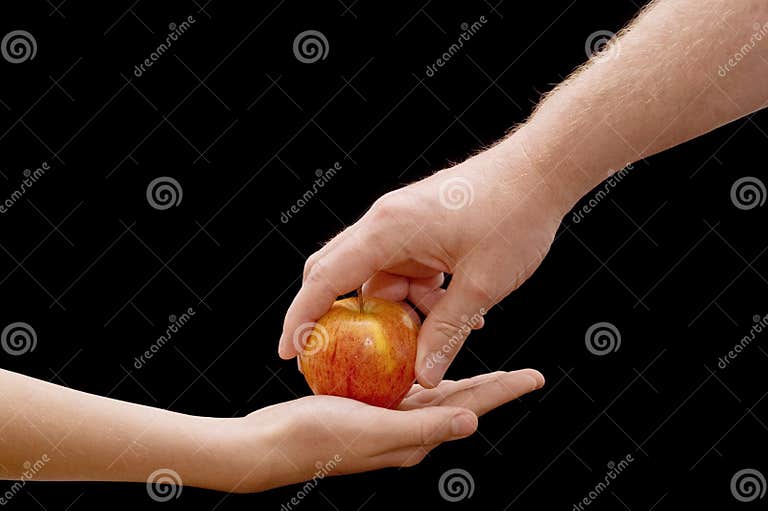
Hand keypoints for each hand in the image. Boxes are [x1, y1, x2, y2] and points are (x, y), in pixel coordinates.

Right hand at [217, 369, 543, 492]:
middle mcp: (407, 427)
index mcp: (415, 437)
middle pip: (459, 398)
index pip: (469, 409)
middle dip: (492, 384)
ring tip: (479, 350)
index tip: (536, 376)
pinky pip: (401, 377)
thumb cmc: (315, 439)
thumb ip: (420, 428)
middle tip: (522, 368)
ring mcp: (386, 414)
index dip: (503, 392)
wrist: (268, 445)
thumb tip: (472, 421)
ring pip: (433, 386)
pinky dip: (417, 360)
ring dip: (458, 369)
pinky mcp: (365, 401)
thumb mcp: (370, 432)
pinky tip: (419, 343)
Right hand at [279, 136, 569, 386]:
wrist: (541, 170)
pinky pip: (405, 270)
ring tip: (442, 332)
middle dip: (341, 318)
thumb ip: (447, 331)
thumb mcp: (483, 284)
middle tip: (339, 357)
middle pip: (340, 273)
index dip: (301, 317)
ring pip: (380, 279)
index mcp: (387, 229)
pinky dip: (421, 295)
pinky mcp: (420, 228)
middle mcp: (385, 223)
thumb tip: (423, 376)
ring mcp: (402, 224)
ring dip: (401, 311)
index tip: (287, 351)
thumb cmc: (513, 217)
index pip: (327, 277)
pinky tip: (456, 309)